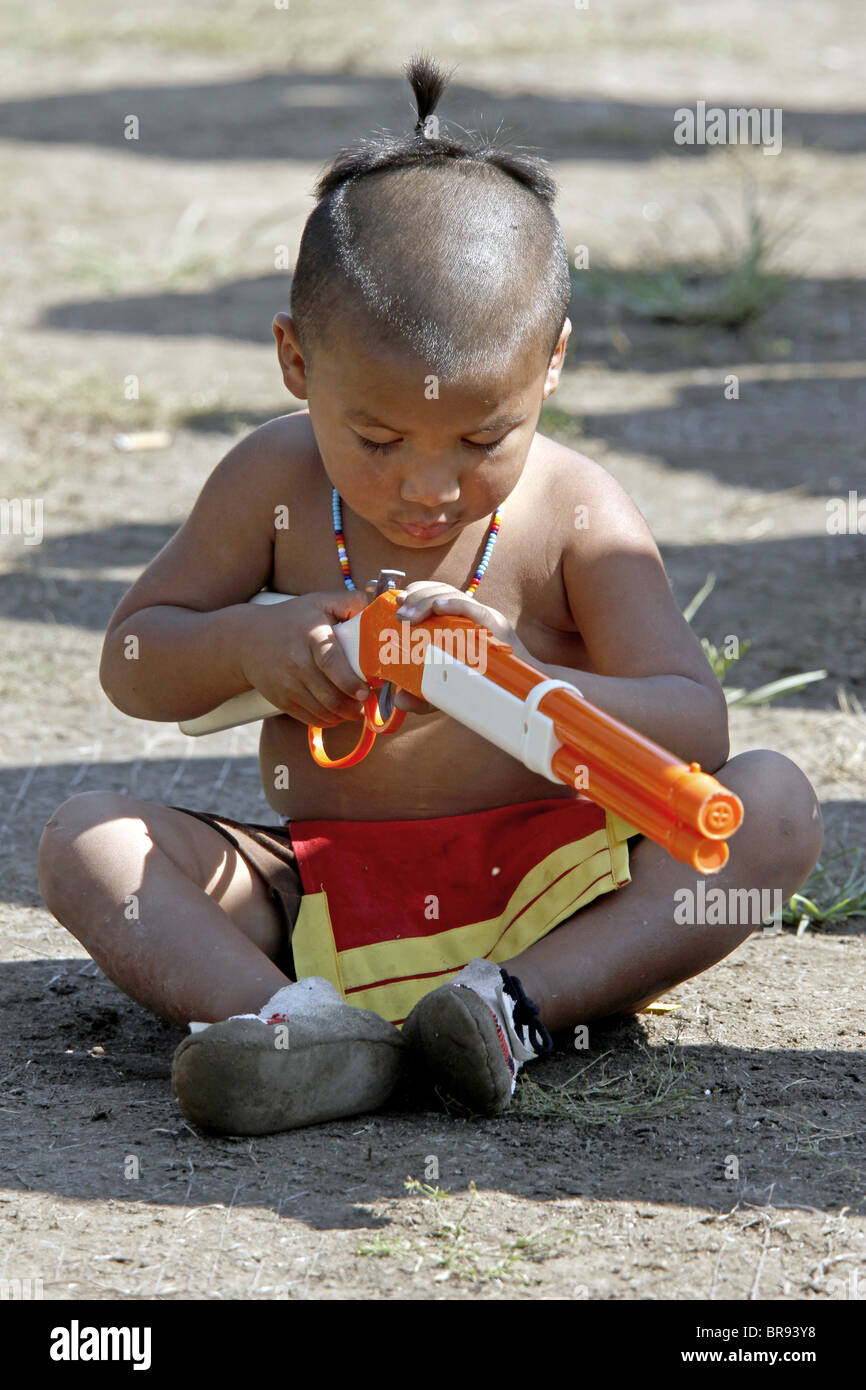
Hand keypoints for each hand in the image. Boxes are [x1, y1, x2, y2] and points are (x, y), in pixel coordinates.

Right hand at [239, 590, 371, 726]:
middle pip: (330, 696)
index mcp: (310, 636)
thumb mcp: (318, 602)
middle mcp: (297, 663)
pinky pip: (311, 719)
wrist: (246, 641)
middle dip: (354, 706)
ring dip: (345, 715)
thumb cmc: (291, 620)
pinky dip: (330, 720)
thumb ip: (349, 601)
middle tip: (368, 702)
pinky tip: (338, 712)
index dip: (350, 681)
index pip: (331, 662)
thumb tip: (377, 608)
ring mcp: (288, 685)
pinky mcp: (282, 701)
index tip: (366, 692)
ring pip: (323, 711)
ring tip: (356, 709)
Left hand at [392, 581, 529, 714]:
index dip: (417, 593)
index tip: (398, 602)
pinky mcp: (495, 625)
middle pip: (441, 591)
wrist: (521, 690)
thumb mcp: (446, 689)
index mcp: (459, 620)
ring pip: (452, 595)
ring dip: (427, 601)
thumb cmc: (482, 684)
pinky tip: (437, 607)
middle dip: (417, 597)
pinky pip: (473, 609)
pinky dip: (454, 604)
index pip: (436, 595)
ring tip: (409, 616)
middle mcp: (470, 614)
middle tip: (400, 614)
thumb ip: (422, 694)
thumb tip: (399, 700)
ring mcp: (483, 618)